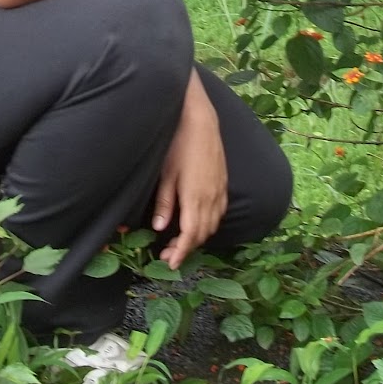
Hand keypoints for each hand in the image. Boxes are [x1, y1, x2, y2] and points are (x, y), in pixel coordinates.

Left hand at [152, 75, 227, 270]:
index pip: (190, 235)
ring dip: (198, 237)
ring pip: (212, 224)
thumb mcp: (165, 173)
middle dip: (187, 248)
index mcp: (195, 198)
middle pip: (202, 233)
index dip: (181, 252)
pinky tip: (198, 222)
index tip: (171, 263)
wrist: (200, 120)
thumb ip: (164, 202)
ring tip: (181, 242)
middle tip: (169, 255)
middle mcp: (212, 198)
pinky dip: (208, 223)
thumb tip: (159, 227)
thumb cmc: (178, 144)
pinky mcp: (223, 182)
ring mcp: (220, 190)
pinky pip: (219, 212)